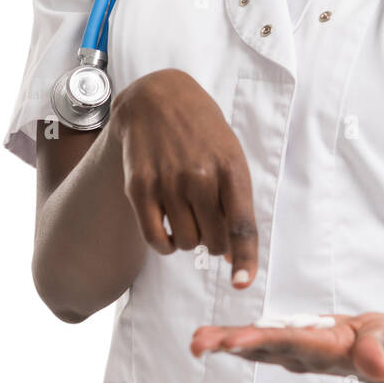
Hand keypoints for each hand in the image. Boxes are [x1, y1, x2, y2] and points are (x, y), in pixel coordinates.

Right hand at [109, 68, 256, 285]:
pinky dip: (165, 244)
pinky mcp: (139, 187)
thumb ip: (234, 201)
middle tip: (209, 221)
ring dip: (190, 240)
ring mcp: (167, 182)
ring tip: (188, 216)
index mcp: (230, 168)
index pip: (241, 224)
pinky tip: (168, 229)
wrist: (158, 99)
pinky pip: (155, 239)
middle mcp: (199, 176)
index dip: (245, 258)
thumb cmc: (202, 133)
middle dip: (216, 241)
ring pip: (186, 243)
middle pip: (214, 240)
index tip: (242, 283)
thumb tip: (231, 254)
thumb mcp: (230, 155)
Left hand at [190, 311, 383, 382]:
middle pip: (262, 349)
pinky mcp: (292, 346)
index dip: (260, 342)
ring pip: (254, 347)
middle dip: (230, 345)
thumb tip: (378, 369)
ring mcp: (295, 353)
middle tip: (199, 343)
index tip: (232, 342)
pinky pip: (258, 342)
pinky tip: (211, 338)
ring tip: (195, 341)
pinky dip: (233, 339)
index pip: (289, 344)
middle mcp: (303, 355)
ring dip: (224, 344)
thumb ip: (379, 351)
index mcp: (325, 350)